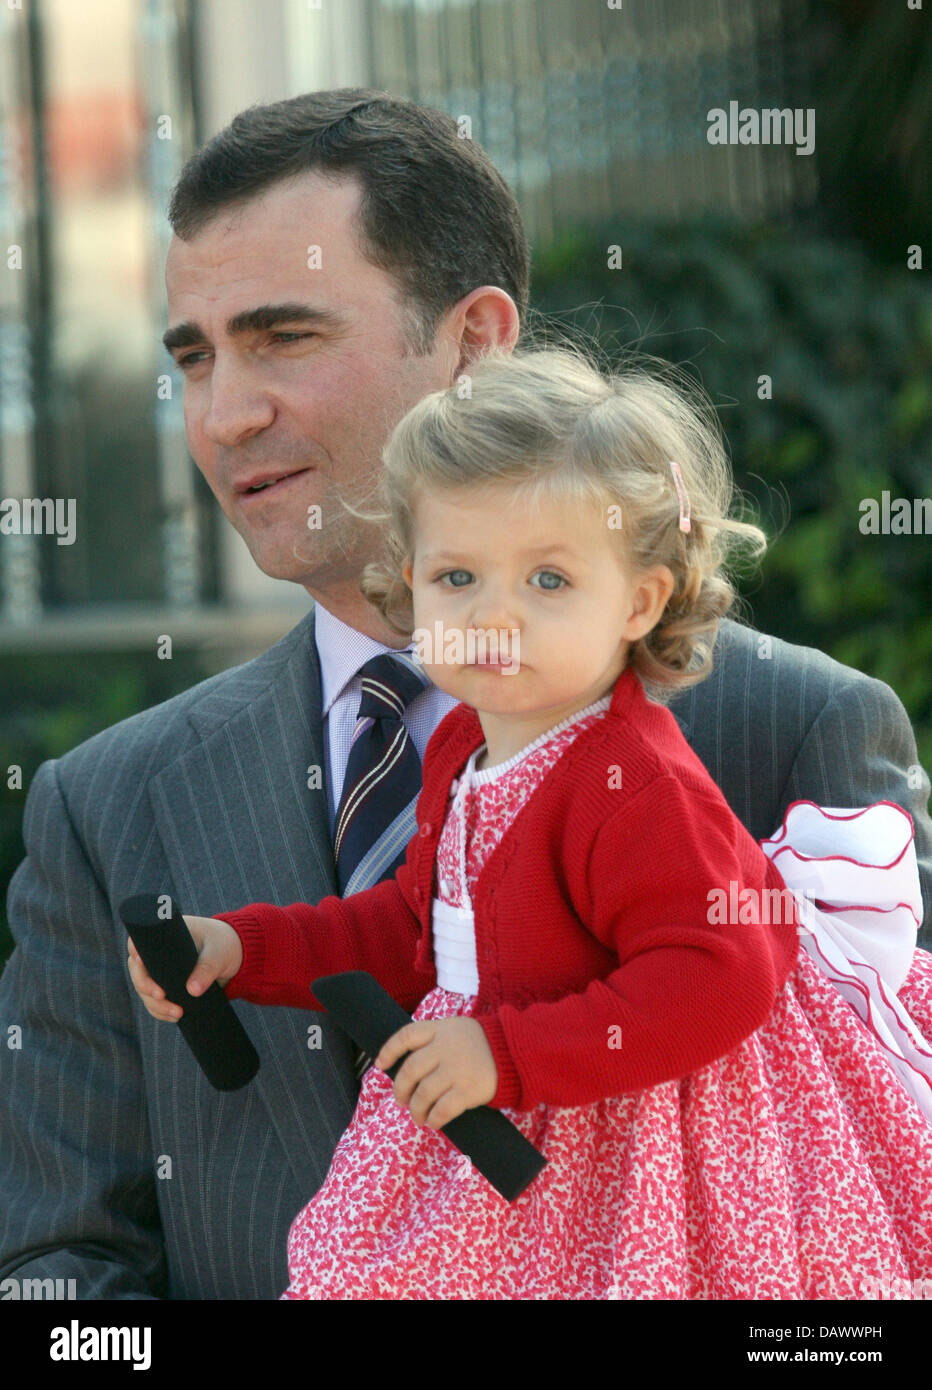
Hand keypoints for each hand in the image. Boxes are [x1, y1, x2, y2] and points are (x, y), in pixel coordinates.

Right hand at [126, 914, 243, 1021]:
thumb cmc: (224, 944)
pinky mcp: (169, 987)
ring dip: (155, 1005)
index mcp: (165, 935)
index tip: (139, 961)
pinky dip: (162, 1011)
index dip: (135, 951)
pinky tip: (175, 1016)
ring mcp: (161, 972)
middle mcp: (158, 954)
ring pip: (145, 990)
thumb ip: (207, 968)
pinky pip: (157, 1002)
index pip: (140, 940)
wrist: (236, 956)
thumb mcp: (218, 953)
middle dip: (145, 986)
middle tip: (161, 996)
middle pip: (138, 970)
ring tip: (177, 1013)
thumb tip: (192, 990)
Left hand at [375, 1016, 498, 1129]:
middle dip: (400, 1089)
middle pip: (410, 1070)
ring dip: (416, 1109)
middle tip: (401, 1101)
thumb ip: (434, 1040)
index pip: (405, 1036)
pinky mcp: (468, 1090)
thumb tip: (407, 1067)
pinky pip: (442, 1110)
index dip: (389, 1051)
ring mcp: (456, 1069)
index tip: (380, 1065)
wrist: (514, 1053)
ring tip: (417, 1117)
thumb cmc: (480, 1044)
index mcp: (440, 1029)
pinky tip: (433, 1122)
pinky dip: (434, 1119)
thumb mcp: (456, 1029)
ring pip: (423, 1093)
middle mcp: (445, 1048)